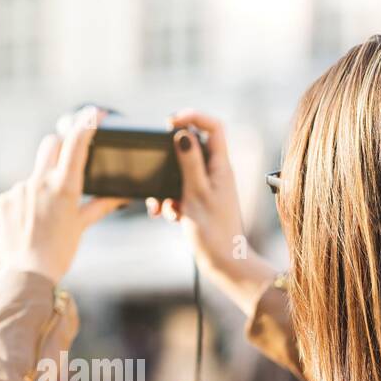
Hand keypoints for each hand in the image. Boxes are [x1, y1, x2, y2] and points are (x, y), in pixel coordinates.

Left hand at [0, 107, 124, 283]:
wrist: (27, 275)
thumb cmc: (60, 252)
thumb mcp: (82, 226)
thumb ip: (100, 205)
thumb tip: (122, 197)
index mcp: (64, 187)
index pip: (76, 143)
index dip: (86, 124)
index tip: (93, 114)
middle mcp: (40, 182)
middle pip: (50, 144)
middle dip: (60, 146)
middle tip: (66, 163)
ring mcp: (19, 189)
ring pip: (34, 173)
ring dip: (41, 185)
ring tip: (44, 215)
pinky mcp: (3, 200)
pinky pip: (17, 192)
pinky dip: (25, 202)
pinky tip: (27, 223)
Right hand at [147, 110, 276, 316]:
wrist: (222, 263)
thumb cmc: (213, 231)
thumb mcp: (196, 193)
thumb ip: (189, 161)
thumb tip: (183, 133)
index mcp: (221, 166)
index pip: (214, 127)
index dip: (193, 117)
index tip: (170, 121)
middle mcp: (217, 174)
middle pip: (193, 148)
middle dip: (171, 157)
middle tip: (157, 167)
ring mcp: (209, 189)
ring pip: (182, 172)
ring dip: (166, 185)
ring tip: (160, 204)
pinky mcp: (200, 203)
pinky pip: (180, 192)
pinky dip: (170, 201)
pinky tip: (166, 215)